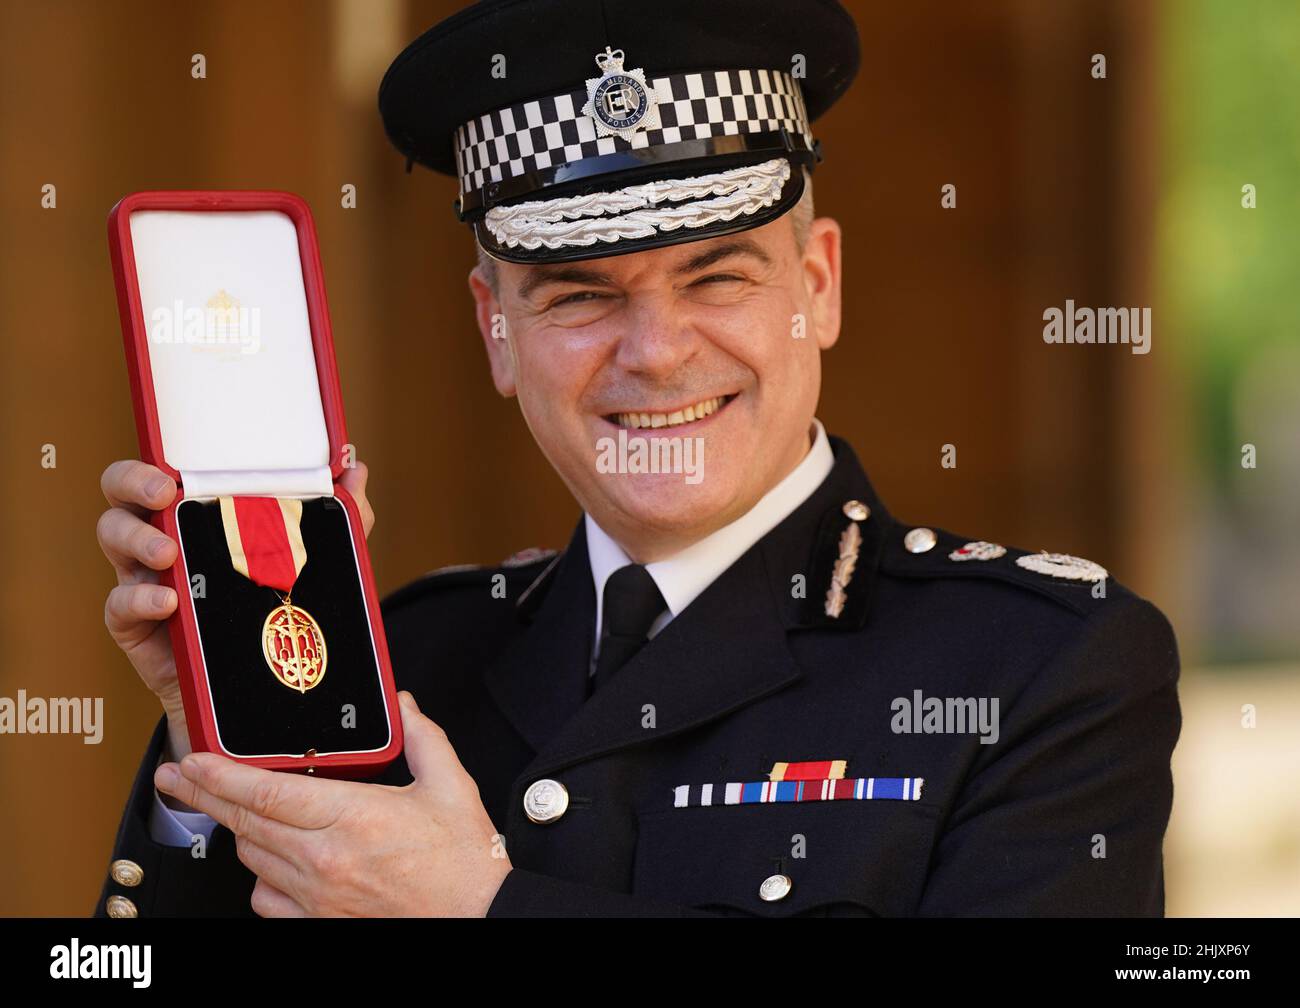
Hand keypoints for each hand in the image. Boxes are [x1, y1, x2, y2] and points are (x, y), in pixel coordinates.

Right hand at [98, 459, 375, 765]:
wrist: (255, 683)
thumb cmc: (272, 605)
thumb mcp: (310, 558)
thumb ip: (336, 516)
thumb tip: (356, 471)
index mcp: (197, 515)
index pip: (161, 473)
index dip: (154, 466)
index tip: (175, 473)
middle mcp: (163, 538)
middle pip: (122, 496)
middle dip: (134, 485)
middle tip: (164, 495)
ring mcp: (144, 579)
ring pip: (114, 541)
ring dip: (137, 540)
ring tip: (168, 553)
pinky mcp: (135, 624)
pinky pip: (119, 606)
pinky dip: (139, 600)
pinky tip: (168, 602)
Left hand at [154, 692, 511, 916]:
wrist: (478, 917)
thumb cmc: (463, 862)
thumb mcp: (451, 785)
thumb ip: (422, 738)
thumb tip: (403, 706)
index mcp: (354, 817)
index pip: (267, 794)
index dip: (221, 775)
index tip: (194, 761)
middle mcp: (326, 859)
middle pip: (245, 824)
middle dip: (205, 796)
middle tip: (177, 778)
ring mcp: (318, 896)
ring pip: (251, 859)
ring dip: (237, 831)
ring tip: (228, 810)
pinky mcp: (319, 922)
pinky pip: (265, 899)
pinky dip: (260, 877)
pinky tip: (269, 860)